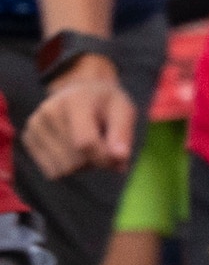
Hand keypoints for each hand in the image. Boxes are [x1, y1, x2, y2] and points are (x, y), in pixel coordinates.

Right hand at [24, 55, 136, 177]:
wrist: (79, 92)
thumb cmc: (105, 103)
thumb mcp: (123, 110)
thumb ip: (123, 133)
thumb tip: (120, 158)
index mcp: (75, 100)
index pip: (85, 143)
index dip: (104, 158)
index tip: (117, 159)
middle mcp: (49, 112)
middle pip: (74, 161)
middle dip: (94, 162)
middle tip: (102, 146)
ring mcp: (35, 125)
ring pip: (62, 170)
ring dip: (81, 167)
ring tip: (87, 147)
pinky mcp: (28, 138)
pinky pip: (51, 172)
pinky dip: (67, 167)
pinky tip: (72, 150)